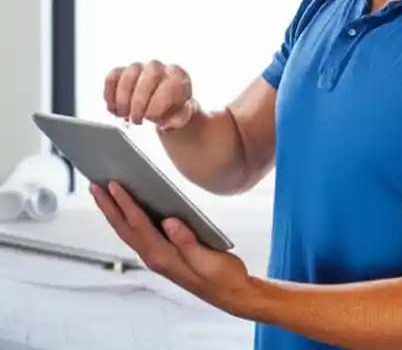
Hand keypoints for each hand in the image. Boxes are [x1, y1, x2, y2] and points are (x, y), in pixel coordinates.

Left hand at [90, 181, 252, 314]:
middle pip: (125, 229)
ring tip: (104, 194)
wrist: (230, 293)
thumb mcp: (209, 259)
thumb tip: (169, 221)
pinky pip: (138, 234)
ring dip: (114, 213)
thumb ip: (188, 241)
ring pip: (128, 232)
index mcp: (163, 256)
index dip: (126, 204)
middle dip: (109, 207)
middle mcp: (154, 257)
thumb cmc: (222, 277)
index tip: (115, 185)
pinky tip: (128, 211)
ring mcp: (157, 257)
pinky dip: (128, 220)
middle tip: (95, 185)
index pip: (139, 225)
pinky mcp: (163, 255)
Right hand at [104, 61, 195, 129]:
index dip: (156, 105)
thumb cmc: (173, 107)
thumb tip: (165, 126)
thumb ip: (178, 120)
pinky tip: (114, 108)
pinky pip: (112, 77)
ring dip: (122, 99)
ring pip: (128, 75)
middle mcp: (159, 68)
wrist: (164, 101)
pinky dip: (109, 95)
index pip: (168, 86)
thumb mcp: (181, 116)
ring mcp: (140, 67)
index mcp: (178, 76)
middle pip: (147, 77)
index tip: (151, 119)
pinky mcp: (122, 71)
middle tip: (136, 119)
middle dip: (138, 102)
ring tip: (124, 115)